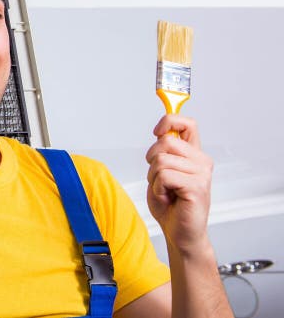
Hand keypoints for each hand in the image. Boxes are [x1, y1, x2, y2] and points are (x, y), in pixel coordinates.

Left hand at [145, 115, 213, 256]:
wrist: (180, 233)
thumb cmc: (170, 204)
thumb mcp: (161, 170)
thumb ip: (163, 151)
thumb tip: (161, 132)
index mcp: (193, 155)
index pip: (188, 123)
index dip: (169, 121)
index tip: (157, 131)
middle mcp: (201, 161)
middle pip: (165, 141)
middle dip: (152, 160)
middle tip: (160, 179)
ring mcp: (201, 174)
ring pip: (161, 160)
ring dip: (154, 178)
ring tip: (165, 191)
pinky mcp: (197, 187)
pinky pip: (164, 176)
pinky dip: (158, 188)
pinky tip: (168, 197)